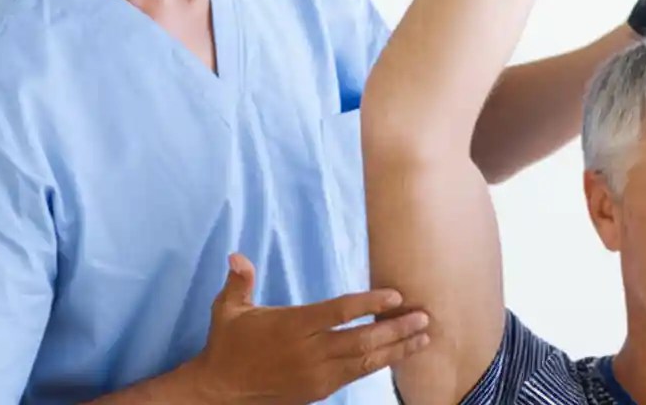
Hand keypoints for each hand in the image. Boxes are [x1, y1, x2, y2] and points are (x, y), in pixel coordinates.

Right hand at [191, 254, 430, 404]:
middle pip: (362, 339)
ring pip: (365, 361)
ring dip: (397, 348)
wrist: (221, 392)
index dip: (369, 303)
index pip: (339, 312)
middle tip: (424, 317)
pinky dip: (380, 364)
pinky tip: (397, 355)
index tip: (395, 295)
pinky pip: (356, 375)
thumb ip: (239, 282)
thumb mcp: (228, 310)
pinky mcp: (319, 391)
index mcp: (293, 326)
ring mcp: (317, 375)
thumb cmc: (227, 345)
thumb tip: (236, 255)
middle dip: (396, 328)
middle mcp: (310, 352)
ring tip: (423, 337)